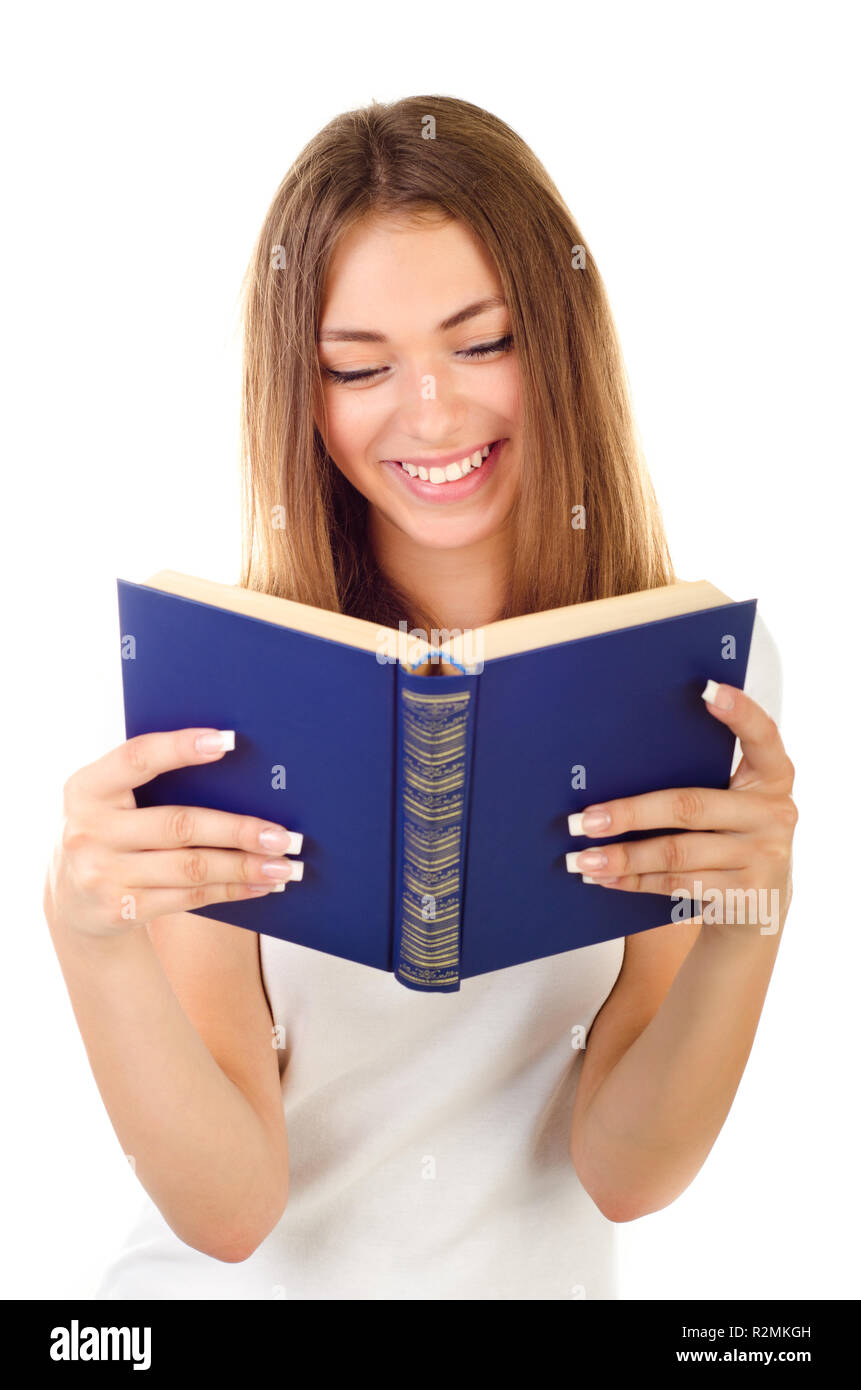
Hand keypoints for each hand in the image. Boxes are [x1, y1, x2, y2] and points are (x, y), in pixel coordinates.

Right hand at [43, 728, 304, 939]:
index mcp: (87, 788)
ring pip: (191, 868)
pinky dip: (232, 890)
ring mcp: (103, 874)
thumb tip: (232, 762)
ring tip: (284, 864)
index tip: (228, 741)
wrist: (72, 899)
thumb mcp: (111, 800)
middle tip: (283, 834)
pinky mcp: (121, 909)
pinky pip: (189, 897)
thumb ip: (151, 780)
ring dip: (245, 866)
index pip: (136, 759)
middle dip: (238, 830)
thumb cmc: (112, 831)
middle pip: (179, 825)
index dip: (180, 748)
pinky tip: (261, 884)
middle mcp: (89, 831)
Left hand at [566, 682, 797, 935]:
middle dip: (630, 813)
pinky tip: (603, 877)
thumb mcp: (732, 801)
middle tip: (583, 819)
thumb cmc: (731, 835)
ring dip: (623, 856)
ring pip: (677, 853)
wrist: (762, 903)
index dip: (740, 712)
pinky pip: (677, 884)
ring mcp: (764, 856)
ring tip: (582, 857)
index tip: (707, 689)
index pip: (763, 736)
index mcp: (772, 777)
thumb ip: (702, 779)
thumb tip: (620, 763)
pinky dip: (634, 880)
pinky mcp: (746, 895)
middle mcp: (774, 813)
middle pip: (690, 806)